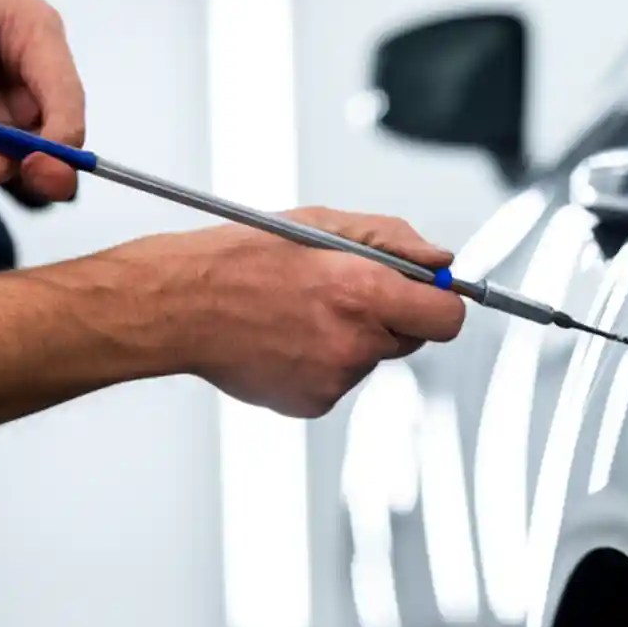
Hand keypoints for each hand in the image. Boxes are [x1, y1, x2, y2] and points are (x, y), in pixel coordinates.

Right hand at [114, 207, 464, 417]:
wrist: (179, 305)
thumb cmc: (243, 258)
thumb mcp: (324, 223)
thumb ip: (395, 242)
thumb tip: (442, 262)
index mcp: (364, 293)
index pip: (448, 318)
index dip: (442, 303)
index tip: (429, 294)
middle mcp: (354, 343)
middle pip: (412, 338)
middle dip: (390, 314)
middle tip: (341, 290)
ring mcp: (334, 380)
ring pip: (372, 358)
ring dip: (352, 336)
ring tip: (300, 311)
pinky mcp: (312, 403)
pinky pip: (340, 380)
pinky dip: (323, 361)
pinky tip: (286, 337)